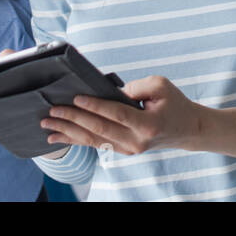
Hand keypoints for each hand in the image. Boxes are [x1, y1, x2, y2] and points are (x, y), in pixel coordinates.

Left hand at [40, 75, 205, 155]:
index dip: (94, 105)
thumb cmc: (174, 103)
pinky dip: (76, 139)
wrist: (187, 129)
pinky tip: (59, 136)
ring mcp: (129, 149)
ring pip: (93, 141)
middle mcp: (136, 142)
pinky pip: (96, 144)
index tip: (75, 97)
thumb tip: (107, 92)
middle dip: (72, 119)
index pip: (115, 114)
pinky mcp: (123, 150)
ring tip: (48, 125)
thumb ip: (134, 87)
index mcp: (147, 125)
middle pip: (98, 130)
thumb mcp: (160, 85)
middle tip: (52, 110)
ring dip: (68, 132)